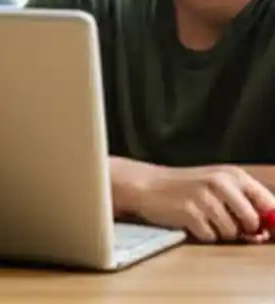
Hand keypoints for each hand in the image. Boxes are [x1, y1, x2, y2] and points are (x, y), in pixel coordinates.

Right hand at [126, 164, 274, 242]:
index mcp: (233, 175)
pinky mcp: (189, 213)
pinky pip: (210, 237)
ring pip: (231, 232)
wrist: (148, 184)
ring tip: (204, 219)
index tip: (260, 228)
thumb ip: (244, 202)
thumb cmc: (187, 187)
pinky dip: (203, 234)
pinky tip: (192, 222)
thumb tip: (265, 231)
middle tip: (225, 222)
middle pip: (252, 221)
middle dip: (242, 228)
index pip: (268, 203)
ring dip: (220, 232)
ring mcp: (204, 198)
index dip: (268, 220)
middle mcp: (221, 183)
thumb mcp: (218, 185)